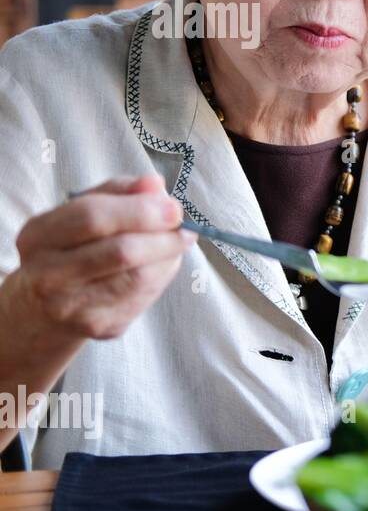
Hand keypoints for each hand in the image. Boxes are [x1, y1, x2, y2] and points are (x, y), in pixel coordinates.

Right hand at [10, 173, 196, 342]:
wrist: (41, 307)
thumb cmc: (69, 248)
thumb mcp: (78, 213)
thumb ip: (117, 192)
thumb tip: (155, 184)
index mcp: (39, 237)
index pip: (93, 218)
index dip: (140, 211)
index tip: (173, 207)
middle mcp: (48, 275)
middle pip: (120, 251)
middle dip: (162, 237)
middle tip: (185, 228)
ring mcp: (72, 306)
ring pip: (138, 278)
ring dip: (168, 257)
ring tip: (178, 243)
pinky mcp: (98, 326)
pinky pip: (143, 297)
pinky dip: (162, 277)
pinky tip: (162, 265)